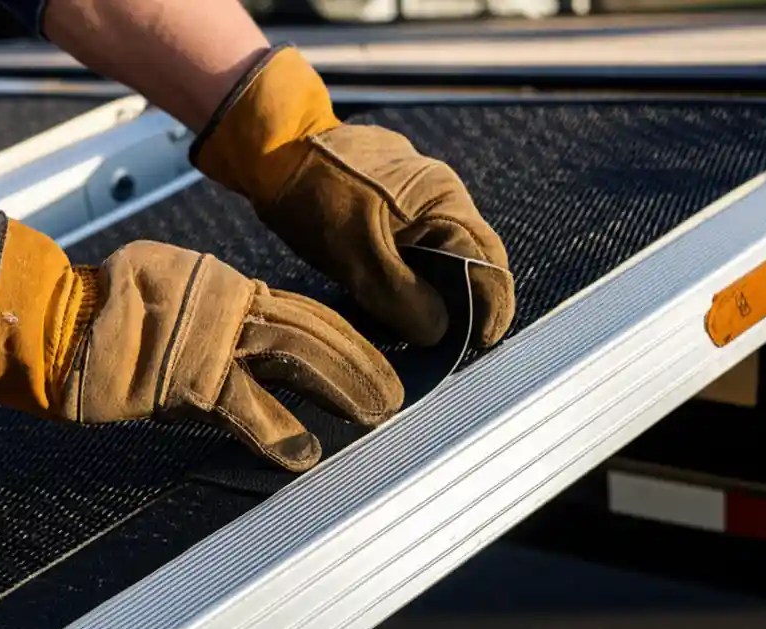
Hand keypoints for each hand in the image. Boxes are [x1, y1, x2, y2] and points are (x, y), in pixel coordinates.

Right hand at [0, 211, 403, 471]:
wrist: (56, 319)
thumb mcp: (173, 297)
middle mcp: (231, 306)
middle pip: (313, 332)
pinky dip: (279, 431)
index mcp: (229, 290)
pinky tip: (306, 454)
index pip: (304, 313)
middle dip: (359, 361)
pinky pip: (246, 406)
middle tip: (395, 393)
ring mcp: (213, 338)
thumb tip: (247, 346)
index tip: (379, 355)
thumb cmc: (106, 313)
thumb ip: (216, 318)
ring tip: (378, 413)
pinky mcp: (189, 374)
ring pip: (297, 356)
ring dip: (343, 385)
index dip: (347, 337)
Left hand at [190, 45, 514, 347]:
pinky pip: (418, 241)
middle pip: (470, 258)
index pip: (488, 261)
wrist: (274, 146)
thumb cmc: (315, 196)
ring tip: (420, 326)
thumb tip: (438, 333)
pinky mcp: (395, 197)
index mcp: (444, 200)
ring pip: (442, 252)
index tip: (481, 344)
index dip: (491, 307)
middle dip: (464, 303)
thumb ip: (402, 296)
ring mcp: (419, 192)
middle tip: (449, 343)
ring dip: (435, 290)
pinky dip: (413, 271)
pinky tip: (393, 295)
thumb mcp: (356, 255)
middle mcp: (442, 193)